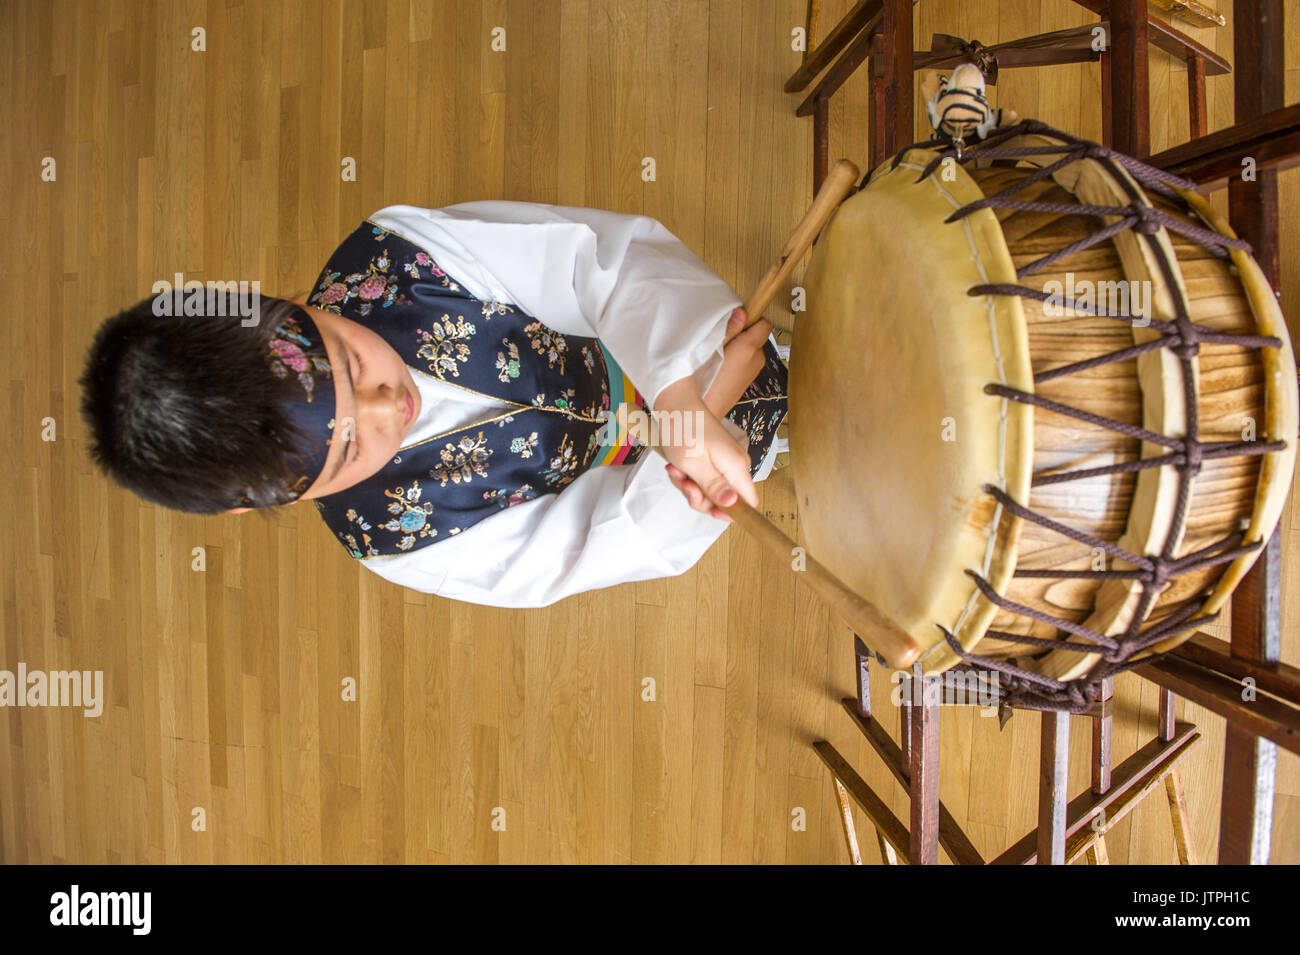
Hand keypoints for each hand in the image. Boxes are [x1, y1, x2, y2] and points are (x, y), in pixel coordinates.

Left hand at [652, 376, 756, 522]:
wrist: (675, 404)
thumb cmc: (684, 428)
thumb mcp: (694, 464)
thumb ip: (714, 488)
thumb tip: (733, 505)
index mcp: (736, 467)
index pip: (748, 502)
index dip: (730, 512)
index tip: (709, 509)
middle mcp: (735, 466)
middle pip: (724, 500)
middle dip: (699, 497)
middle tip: (685, 483)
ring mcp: (725, 463)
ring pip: (709, 492)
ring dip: (689, 486)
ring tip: (677, 470)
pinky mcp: (715, 460)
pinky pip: (703, 480)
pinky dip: (688, 477)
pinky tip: (677, 467)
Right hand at [704, 307, 771, 418]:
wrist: (704, 411)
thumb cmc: (703, 382)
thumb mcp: (711, 348)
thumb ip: (729, 329)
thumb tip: (741, 313)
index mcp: (749, 349)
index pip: (764, 324)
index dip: (752, 320)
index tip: (738, 321)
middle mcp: (756, 359)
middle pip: (756, 337)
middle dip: (742, 335)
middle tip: (722, 341)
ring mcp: (754, 371)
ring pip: (751, 350)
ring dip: (739, 348)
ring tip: (719, 356)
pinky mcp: (749, 380)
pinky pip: (747, 362)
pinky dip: (737, 360)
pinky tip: (721, 367)